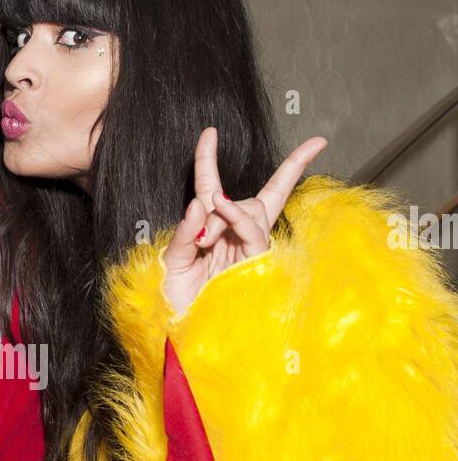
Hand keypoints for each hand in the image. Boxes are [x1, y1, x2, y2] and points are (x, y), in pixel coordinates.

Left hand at [161, 127, 328, 315]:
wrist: (185, 330)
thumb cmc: (180, 299)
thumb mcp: (173, 261)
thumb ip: (187, 231)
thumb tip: (203, 200)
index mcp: (211, 231)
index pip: (214, 187)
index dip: (210, 158)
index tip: (210, 130)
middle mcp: (235, 236)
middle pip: (258, 196)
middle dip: (286, 171)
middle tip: (227, 168)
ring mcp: (249, 247)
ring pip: (250, 209)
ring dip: (224, 212)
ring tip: (205, 237)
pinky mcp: (257, 260)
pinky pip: (252, 228)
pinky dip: (236, 216)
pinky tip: (221, 207)